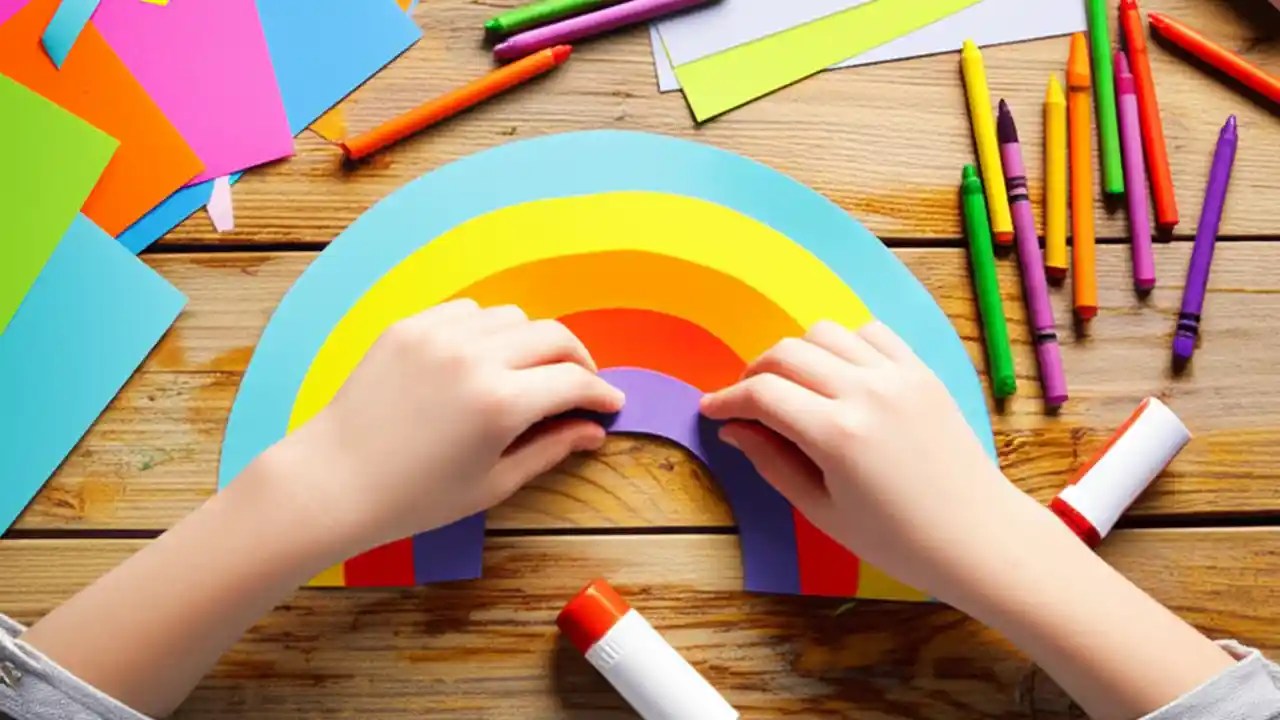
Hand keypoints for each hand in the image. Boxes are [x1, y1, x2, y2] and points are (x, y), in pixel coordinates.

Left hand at [271, 299, 624, 554]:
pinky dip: (487, 330)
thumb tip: (593, 431)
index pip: (573, 382)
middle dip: (578, 359)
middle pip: (553, 336)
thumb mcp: (492, 482)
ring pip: (512, 318)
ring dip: (532, 342)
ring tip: (529, 372)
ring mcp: (439, 336)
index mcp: (500, 403)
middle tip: (581, 384)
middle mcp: (474, 358)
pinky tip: (482, 359)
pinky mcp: (409, 327)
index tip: (610, 404)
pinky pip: (467, 312)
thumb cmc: (415, 497)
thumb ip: (550, 449)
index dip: (601, 393)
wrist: (334, 480)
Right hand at [700, 320, 1020, 596]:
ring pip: (825, 332)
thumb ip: (773, 463)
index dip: (727, 399)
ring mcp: (899, 375)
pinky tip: (837, 372)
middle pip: (787, 353)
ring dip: (796, 353)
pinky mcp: (922, 371)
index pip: (762, 393)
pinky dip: (843, 343)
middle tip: (746, 401)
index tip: (711, 410)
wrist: (978, 536)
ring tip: (792, 385)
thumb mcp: (822, 512)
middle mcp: (866, 392)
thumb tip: (734, 429)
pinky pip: (870, 332)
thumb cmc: (897, 539)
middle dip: (754, 372)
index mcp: (837, 435)